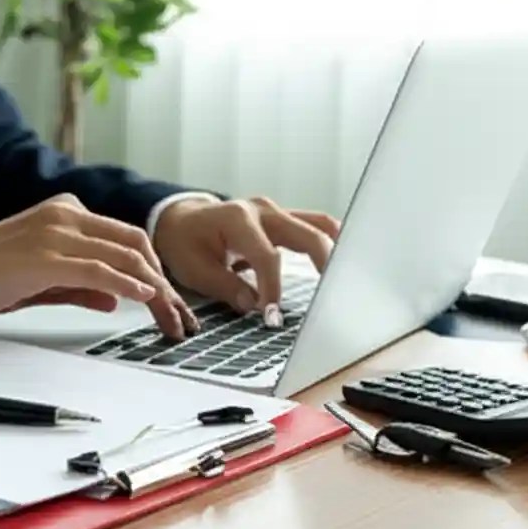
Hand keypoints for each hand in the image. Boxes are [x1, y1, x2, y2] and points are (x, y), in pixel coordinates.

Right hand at [0, 194, 198, 337]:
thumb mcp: (39, 281)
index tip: (169, 301)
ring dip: (153, 289)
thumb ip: (80, 286)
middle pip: (135, 243)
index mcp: (64, 213)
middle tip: (178, 315)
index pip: (126, 237)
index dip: (154, 269)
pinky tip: (145, 298)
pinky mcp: (43, 257)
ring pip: (124, 256)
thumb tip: (118, 297)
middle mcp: (64, 214)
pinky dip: (127, 284)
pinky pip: (99, 270)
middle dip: (163, 281)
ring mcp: (54, 232)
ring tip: (169, 316)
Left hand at [153, 196, 340, 323]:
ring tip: (347, 279)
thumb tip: (254, 305)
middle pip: (307, 235)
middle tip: (328, 299)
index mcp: (237, 219)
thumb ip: (225, 286)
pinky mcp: (283, 220)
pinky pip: (315, 225)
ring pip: (318, 226)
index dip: (273, 289)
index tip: (273, 317)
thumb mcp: (194, 268)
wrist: (181, 220)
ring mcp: (276, 212)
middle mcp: (262, 211)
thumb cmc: (185, 243)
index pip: (267, 257)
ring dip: (335, 251)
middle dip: (323, 266)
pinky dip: (331, 241)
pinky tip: (344, 262)